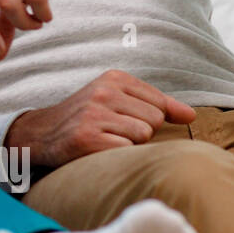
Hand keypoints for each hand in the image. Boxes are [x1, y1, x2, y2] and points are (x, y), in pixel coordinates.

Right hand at [3, 70, 195, 168]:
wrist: (42, 133)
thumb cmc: (87, 117)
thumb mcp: (118, 100)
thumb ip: (158, 105)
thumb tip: (191, 116)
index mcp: (113, 78)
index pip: (159, 103)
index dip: (147, 118)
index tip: (123, 119)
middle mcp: (103, 92)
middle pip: (154, 120)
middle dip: (140, 131)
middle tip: (113, 131)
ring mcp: (94, 115)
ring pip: (143, 135)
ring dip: (129, 144)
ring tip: (106, 139)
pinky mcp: (87, 138)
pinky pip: (126, 150)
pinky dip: (116, 155)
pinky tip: (98, 149)